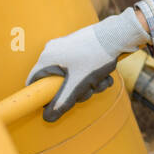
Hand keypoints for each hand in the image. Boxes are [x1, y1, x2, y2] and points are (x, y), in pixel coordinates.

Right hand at [25, 7, 151, 121]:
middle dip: (76, 90)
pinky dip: (92, 75)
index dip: (45, 96)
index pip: (35, 83)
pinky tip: (105, 75)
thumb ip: (62, 102)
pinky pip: (81, 68)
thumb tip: (47, 118)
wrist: (119, 34)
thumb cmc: (97, 57)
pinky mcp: (79, 47)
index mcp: (47, 58)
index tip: (60, 101)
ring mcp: (66, 48)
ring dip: (89, 84)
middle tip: (90, 89)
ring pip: (72, 76)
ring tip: (102, 80)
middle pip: (57, 82)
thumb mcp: (78, 85)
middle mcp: (53, 51)